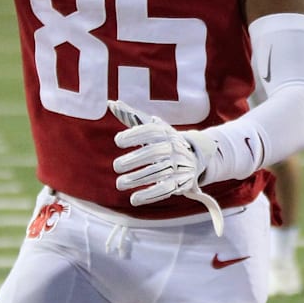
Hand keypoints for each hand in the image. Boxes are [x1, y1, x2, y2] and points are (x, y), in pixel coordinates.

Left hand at [108, 100, 224, 235]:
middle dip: (134, 160)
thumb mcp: (151, 127)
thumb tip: (111, 103)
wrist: (192, 157)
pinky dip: (149, 195)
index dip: (134, 135)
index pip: (151, 131)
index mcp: (165, 132)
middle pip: (154, 153)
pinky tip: (133, 199)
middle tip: (116, 166)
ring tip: (119, 183)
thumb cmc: (163, 140)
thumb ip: (130, 116)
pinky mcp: (181, 182)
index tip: (118, 141)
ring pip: (157, 172)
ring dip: (137, 179)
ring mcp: (179, 165)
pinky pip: (165, 189)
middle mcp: (174, 147)